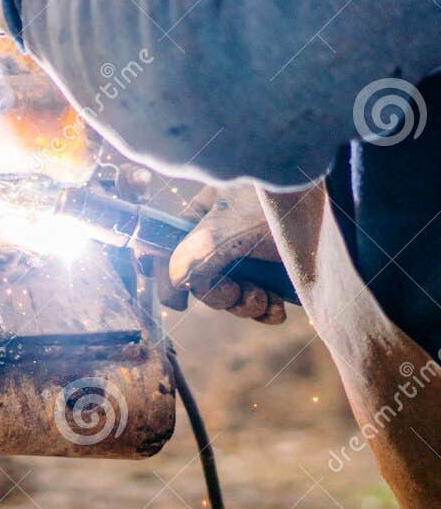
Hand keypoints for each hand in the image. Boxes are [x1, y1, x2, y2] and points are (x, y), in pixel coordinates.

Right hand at [169, 185, 287, 324]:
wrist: (339, 197)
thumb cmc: (277, 200)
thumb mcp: (226, 228)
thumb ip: (193, 255)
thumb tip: (174, 281)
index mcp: (205, 215)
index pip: (172, 247)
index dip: (170, 276)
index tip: (176, 302)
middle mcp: (227, 234)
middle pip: (205, 278)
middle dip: (219, 295)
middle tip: (234, 293)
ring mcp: (256, 252)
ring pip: (234, 292)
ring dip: (244, 305)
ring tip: (261, 300)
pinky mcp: (283, 268)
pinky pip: (264, 299)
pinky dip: (266, 311)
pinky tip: (276, 311)